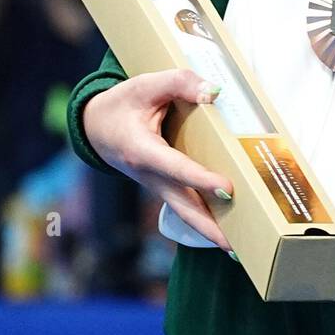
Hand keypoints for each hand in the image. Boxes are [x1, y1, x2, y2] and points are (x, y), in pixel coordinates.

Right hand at [82, 69, 234, 252]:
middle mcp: (149, 175)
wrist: (95, 128)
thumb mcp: (145, 84)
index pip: (175, 168)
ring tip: (238, 250)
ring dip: (209, 231)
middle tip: (236, 247)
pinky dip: (204, 217)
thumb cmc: (122, 104)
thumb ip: (180, 83)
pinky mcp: (163, 187)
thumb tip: (214, 93)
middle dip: (208, 228)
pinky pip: (185, 204)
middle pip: (182, 207)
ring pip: (185, 212)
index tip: (227, 189)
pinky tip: (227, 226)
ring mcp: (156, 185)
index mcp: (141, 151)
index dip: (200, 179)